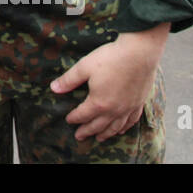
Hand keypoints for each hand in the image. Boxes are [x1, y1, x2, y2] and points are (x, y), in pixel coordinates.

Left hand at [49, 22, 168, 141]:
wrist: (139, 53)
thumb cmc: (111, 58)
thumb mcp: (84, 67)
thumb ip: (69, 80)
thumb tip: (54, 88)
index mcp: (98, 102)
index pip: (83, 115)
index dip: (74, 118)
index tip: (68, 120)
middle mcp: (114, 110)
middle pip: (98, 125)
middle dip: (87, 131)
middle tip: (79, 137)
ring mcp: (128, 108)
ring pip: (115, 127)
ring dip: (106, 134)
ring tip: (99, 139)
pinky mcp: (139, 103)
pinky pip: (131, 120)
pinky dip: (125, 127)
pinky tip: (122, 129)